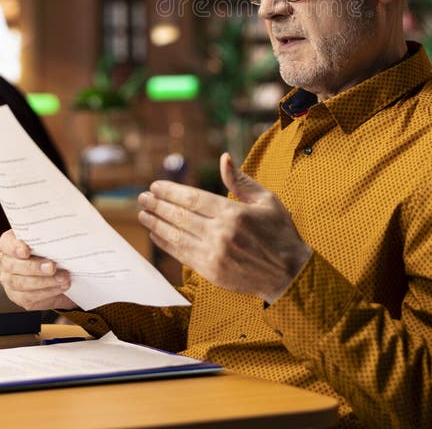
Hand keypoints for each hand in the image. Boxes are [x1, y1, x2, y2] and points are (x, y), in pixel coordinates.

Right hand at [0, 230, 76, 311]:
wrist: (58, 271)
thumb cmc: (50, 250)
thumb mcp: (50, 240)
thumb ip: (50, 237)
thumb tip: (63, 233)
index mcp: (10, 244)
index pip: (7, 243)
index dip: (14, 247)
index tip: (26, 251)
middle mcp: (7, 262)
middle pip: (13, 266)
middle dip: (34, 267)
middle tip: (52, 267)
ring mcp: (11, 281)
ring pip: (21, 283)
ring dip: (44, 281)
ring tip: (63, 278)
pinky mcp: (19, 296)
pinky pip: (30, 296)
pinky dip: (48, 291)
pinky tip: (61, 286)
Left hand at [138, 152, 311, 302]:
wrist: (289, 273)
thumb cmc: (280, 232)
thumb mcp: (266, 200)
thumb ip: (241, 180)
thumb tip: (224, 158)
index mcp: (234, 213)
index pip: (193, 198)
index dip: (171, 191)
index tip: (156, 186)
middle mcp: (221, 234)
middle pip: (180, 216)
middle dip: (158, 205)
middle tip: (142, 197)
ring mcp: (215, 255)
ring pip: (177, 235)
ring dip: (157, 224)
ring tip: (143, 214)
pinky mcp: (211, 272)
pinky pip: (182, 255)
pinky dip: (167, 244)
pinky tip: (156, 234)